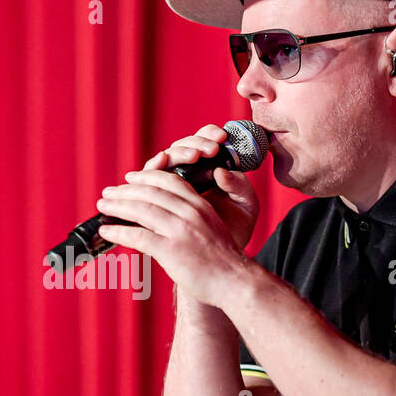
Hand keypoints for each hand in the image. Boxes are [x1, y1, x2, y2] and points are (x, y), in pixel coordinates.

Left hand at [93, 164, 256, 308]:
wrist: (235, 282)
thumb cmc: (222, 260)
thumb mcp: (210, 228)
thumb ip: (190, 218)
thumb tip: (164, 217)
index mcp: (199, 206)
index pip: (169, 181)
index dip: (146, 177)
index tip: (129, 178)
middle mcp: (190, 213)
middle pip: (150, 193)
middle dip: (125, 191)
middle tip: (107, 192)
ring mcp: (180, 231)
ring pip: (141, 210)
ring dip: (117, 206)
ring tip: (102, 206)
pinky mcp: (172, 250)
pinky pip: (138, 236)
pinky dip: (119, 231)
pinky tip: (106, 231)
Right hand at [140, 124, 260, 249]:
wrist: (218, 261)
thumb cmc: (233, 231)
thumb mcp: (246, 207)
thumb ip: (240, 186)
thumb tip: (223, 171)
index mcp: (209, 169)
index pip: (204, 142)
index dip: (209, 135)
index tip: (222, 137)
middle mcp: (186, 172)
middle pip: (182, 147)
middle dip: (196, 144)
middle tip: (210, 150)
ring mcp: (168, 185)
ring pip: (165, 159)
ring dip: (178, 154)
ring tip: (194, 157)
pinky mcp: (152, 199)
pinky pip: (148, 178)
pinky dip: (153, 167)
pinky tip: (161, 162)